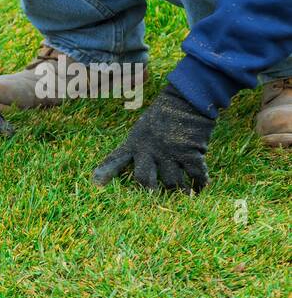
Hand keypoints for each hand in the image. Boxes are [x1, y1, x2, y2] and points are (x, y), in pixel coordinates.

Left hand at [92, 86, 215, 191]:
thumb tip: (143, 165)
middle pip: (144, 180)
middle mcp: (150, 151)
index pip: (116, 159)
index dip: (106, 171)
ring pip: (172, 183)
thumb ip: (140, 146)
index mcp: (135, 143)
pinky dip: (199, 183)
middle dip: (149, 191)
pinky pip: (195, 175)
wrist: (188, 98)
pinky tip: (201, 188)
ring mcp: (170, 153)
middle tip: (154, 199)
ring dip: (179, 191)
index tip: (96, 183)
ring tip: (184, 196)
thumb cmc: (165, 113)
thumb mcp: (144, 127)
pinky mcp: (191, 153)